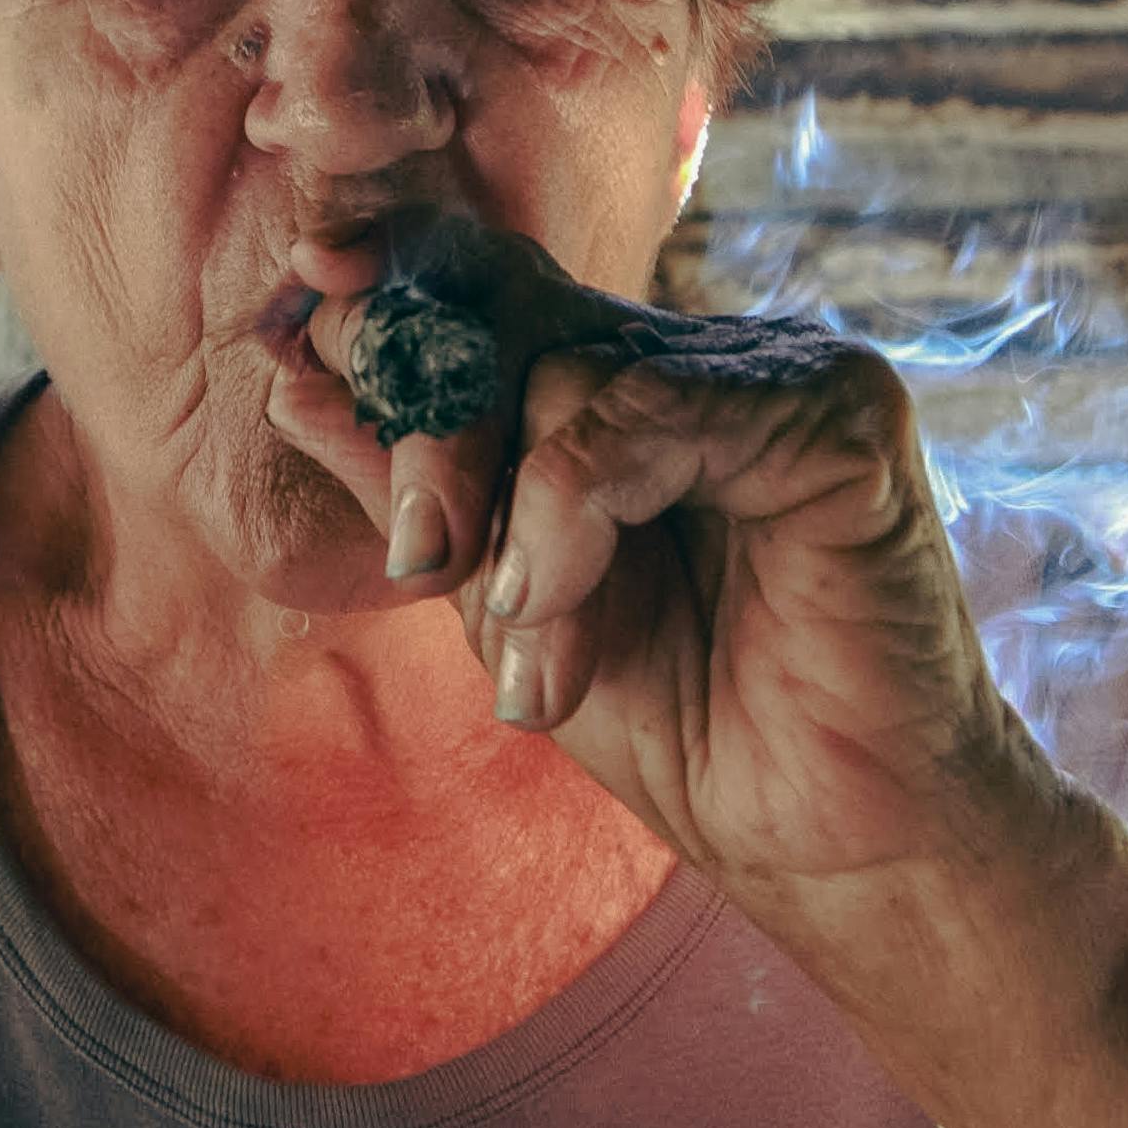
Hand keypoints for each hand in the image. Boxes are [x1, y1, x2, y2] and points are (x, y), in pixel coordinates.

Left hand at [279, 213, 1127, 1127]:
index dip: (392, 294)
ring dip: (520, 527)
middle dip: (434, 437)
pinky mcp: (841, 410)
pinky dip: (579, 510)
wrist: (816, 837)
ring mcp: (775, 369)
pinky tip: (567, 604)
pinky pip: (653, 411)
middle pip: (514, 317)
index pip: (488, 290)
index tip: (291, 319)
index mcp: (621, 381)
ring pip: (571, 374)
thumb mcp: (500, 601)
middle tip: (418, 562)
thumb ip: (414, 489)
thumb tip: (287, 370)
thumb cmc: (675, 722)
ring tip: (539, 649)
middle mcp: (698, 354)